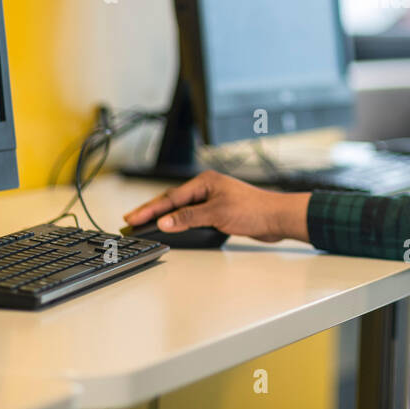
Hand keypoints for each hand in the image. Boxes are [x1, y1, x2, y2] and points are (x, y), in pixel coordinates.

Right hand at [122, 170, 310, 243]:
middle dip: (152, 210)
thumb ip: (189, 217)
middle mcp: (208, 188)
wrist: (277, 218)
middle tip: (132, 219)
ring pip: (182, 208)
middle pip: (173, 200)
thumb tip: (165, 221)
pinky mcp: (220, 211)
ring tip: (147, 222)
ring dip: (165, 215)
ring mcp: (214, 199)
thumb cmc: (254, 210)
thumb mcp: (217, 214)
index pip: (171, 197)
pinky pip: (193, 215)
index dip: (150, 209)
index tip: (133, 217)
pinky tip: (174, 226)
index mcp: (205, 182)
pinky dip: (180, 221)